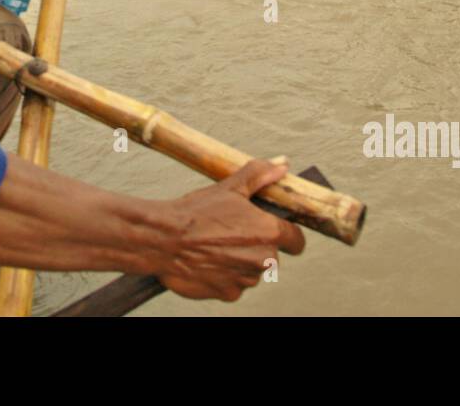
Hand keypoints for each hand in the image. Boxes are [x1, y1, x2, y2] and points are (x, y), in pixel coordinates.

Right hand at [155, 159, 304, 301]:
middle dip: (255, 246)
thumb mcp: (230, 187)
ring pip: (250, 271)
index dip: (286, 233)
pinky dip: (223, 276)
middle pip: (270, 255)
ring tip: (214, 245)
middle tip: (230, 232)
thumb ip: (260, 175)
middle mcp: (263, 260)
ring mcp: (246, 280)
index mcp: (269, 232)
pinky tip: (207, 261)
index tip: (272, 229)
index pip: (296, 240)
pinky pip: (233, 285)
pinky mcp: (228, 293)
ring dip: (239, 262)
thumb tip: (282, 164)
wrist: (163, 239)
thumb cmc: (196, 213)